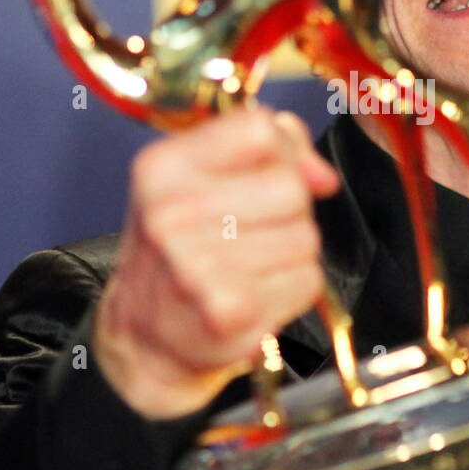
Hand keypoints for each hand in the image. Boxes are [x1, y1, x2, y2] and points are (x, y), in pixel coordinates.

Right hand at [91, 107, 339, 419]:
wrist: (147, 339)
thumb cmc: (181, 252)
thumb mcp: (199, 180)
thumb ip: (267, 149)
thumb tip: (321, 174)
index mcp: (162, 169)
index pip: (258, 130)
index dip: (282, 152)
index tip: (268, 176)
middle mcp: (170, 214)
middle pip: (291, 188)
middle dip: (288, 212)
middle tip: (251, 234)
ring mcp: (196, 266)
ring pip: (305, 237)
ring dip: (290, 256)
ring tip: (249, 269)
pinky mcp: (228, 312)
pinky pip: (306, 280)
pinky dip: (291, 292)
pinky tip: (255, 297)